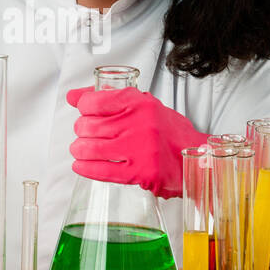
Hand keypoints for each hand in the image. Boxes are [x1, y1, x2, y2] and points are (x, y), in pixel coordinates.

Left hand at [67, 86, 208, 199]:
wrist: (196, 157)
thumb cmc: (169, 131)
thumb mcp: (145, 105)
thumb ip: (110, 98)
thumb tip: (74, 96)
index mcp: (139, 103)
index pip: (94, 101)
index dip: (83, 107)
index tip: (85, 111)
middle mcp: (138, 124)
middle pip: (88, 126)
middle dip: (81, 131)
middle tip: (85, 133)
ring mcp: (138, 149)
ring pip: (89, 148)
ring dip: (79, 149)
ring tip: (81, 149)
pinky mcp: (138, 173)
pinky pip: (100, 171)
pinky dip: (85, 168)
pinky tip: (81, 165)